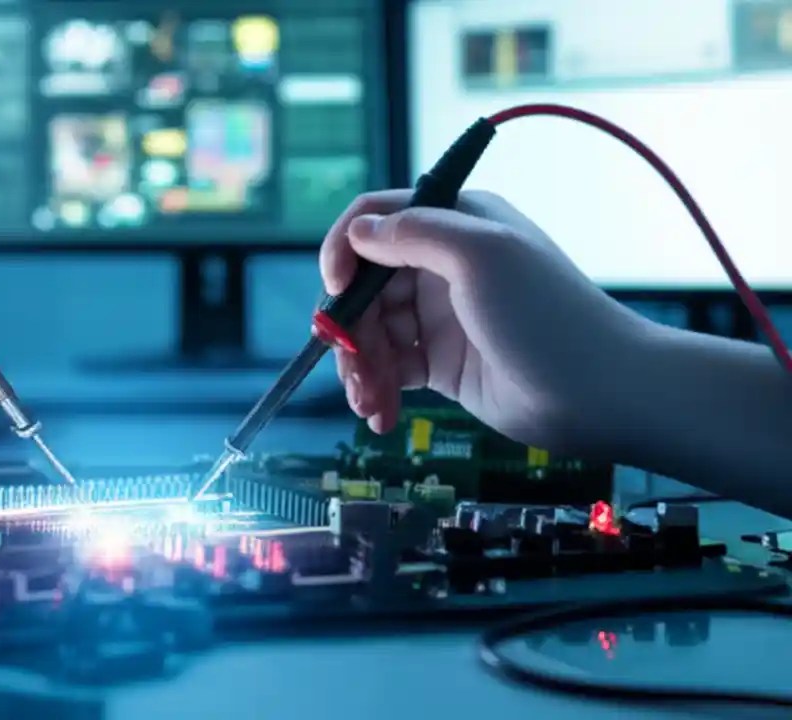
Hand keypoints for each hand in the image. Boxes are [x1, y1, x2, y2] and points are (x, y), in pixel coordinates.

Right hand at [319, 190, 650, 453]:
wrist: (599, 394)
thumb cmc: (547, 317)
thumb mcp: (480, 256)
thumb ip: (414, 234)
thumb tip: (358, 231)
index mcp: (454, 223)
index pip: (376, 218)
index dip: (344, 249)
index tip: (335, 289)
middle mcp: (442, 264)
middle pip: (364, 284)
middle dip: (347, 325)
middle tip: (347, 362)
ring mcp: (440, 316)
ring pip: (371, 331)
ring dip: (358, 367)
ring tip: (367, 402)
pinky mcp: (440, 363)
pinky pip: (389, 369)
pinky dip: (376, 390)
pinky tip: (379, 415)